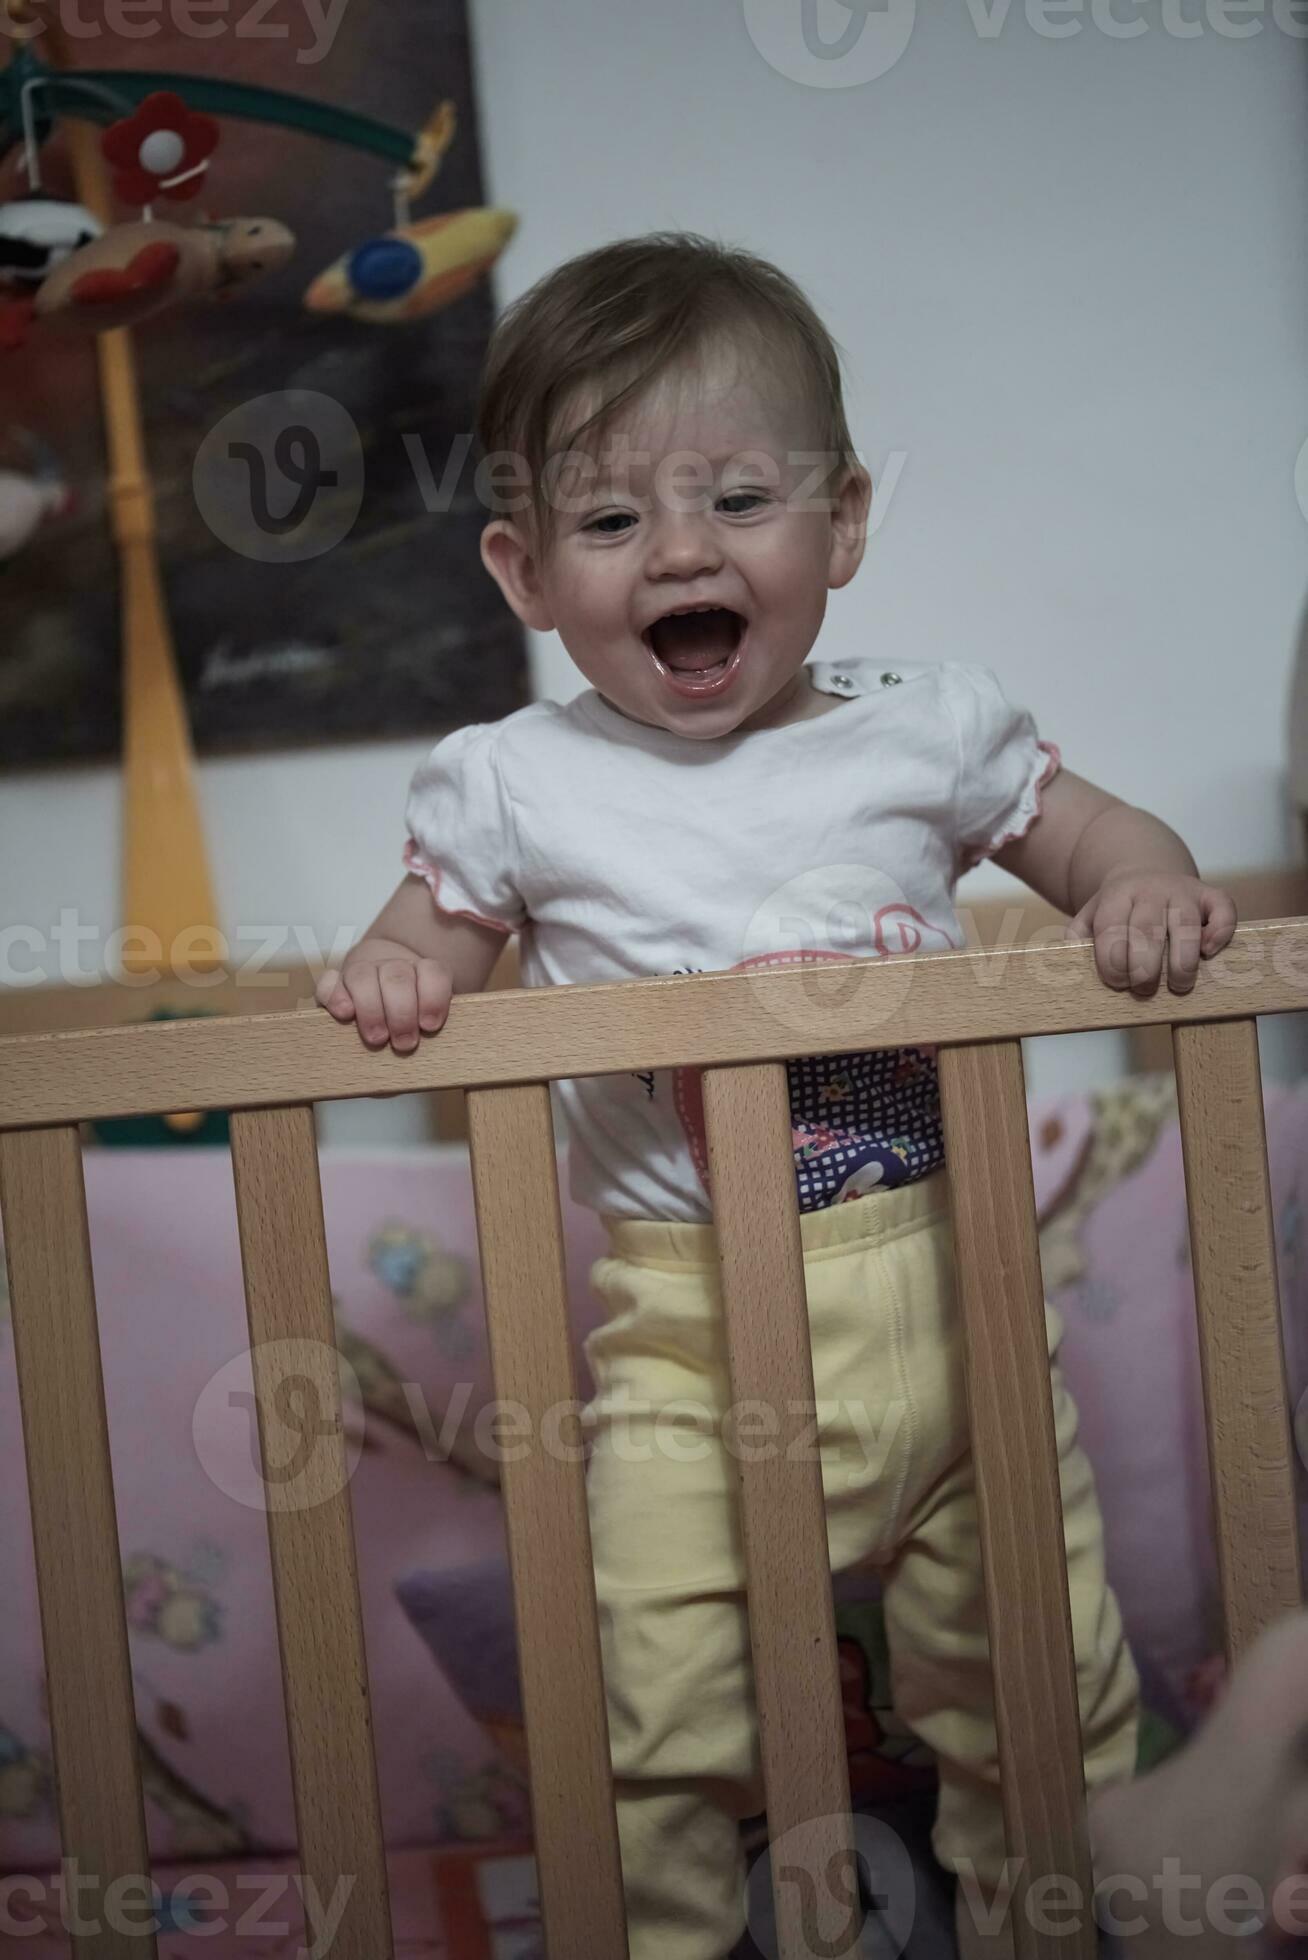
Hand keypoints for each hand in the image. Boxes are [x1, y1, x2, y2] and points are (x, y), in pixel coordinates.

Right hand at [315, 936, 453, 1052]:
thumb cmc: (411, 1021)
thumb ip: (434, 1031)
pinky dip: (335, 996)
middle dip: (401, 1013)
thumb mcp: (429, 1024)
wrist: (378, 997)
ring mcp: (361, 972)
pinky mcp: (334, 984)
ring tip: (377, 1039)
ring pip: (363, 976)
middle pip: (397, 977)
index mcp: (423, 973)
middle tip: (404, 1043)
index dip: (433, 998)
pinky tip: (344, 1014)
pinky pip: (329, 982)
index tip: (429, 1026)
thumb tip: (430, 1050)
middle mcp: (393, 967)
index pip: (433, 973)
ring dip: (371, 1009)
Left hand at [1063, 871, 1236, 994]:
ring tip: (1178, 987)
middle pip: (1147, 930)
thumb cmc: (1118, 911)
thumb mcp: (1089, 918)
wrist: (1146, 874)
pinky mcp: (1211, 895)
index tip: (1117, 984)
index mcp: (1117, 896)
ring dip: (1182, 962)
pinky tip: (1208, 952)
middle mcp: (1151, 890)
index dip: (1112, 963)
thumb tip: (1068, 961)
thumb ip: (1077, 938)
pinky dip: (1220, 932)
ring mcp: (1183, 891)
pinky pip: (1223, 909)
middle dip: (1144, 969)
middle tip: (1144, 990)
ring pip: (1186, 925)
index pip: (1112, 930)